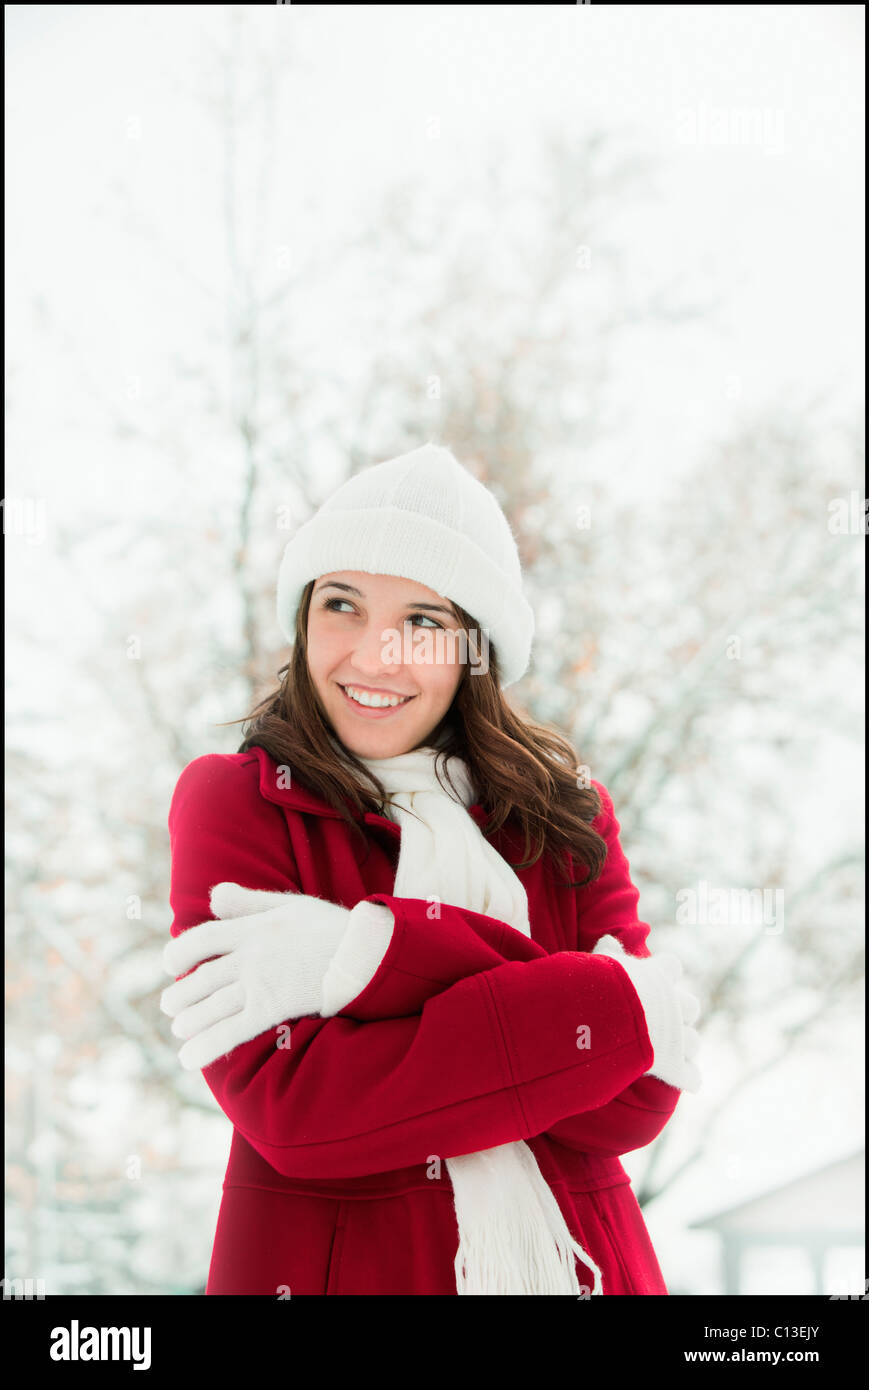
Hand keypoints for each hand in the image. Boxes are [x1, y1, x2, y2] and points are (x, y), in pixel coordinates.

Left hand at [160, 881, 351, 1070]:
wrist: (364, 953)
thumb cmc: (331, 927)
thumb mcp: (289, 904)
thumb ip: (248, 902)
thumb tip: (213, 895)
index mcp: (252, 928)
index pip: (202, 939)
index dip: (179, 953)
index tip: (171, 966)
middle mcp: (250, 956)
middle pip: (201, 978)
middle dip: (180, 996)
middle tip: (170, 1006)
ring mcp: (260, 984)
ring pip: (210, 1007)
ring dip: (189, 1021)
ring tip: (179, 1029)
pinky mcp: (272, 1010)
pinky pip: (230, 1031)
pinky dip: (205, 1046)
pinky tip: (188, 1059)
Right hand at [591, 933, 701, 1092]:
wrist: (608, 1019)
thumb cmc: (601, 986)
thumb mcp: (603, 964)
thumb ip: (609, 953)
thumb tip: (608, 941)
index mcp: (659, 976)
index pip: (671, 965)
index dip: (664, 971)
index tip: (656, 975)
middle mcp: (674, 1005)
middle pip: (691, 1006)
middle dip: (681, 1012)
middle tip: (666, 1017)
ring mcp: (676, 1038)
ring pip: (694, 1042)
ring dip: (685, 1046)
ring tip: (676, 1051)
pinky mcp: (674, 1066)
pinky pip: (691, 1076)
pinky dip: (688, 1078)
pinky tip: (686, 1079)